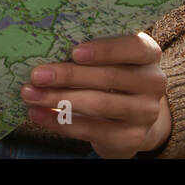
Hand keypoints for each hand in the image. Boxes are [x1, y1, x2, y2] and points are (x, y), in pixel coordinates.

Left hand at [21, 32, 171, 157]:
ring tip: (31, 94)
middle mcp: (153, 82)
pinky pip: (92, 130)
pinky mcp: (131, 138)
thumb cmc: (112, 75)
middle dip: (69, 76)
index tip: (74, 51)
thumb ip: (90, 51)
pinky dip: (61, 122)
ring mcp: (145, 112)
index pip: (135, 48)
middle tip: (37, 75)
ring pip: (99, 105)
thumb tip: (46, 46)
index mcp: (149, 54)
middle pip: (110, 78)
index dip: (105, 50)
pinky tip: (38, 114)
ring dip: (59, 99)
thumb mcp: (111, 59)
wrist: (132, 117)